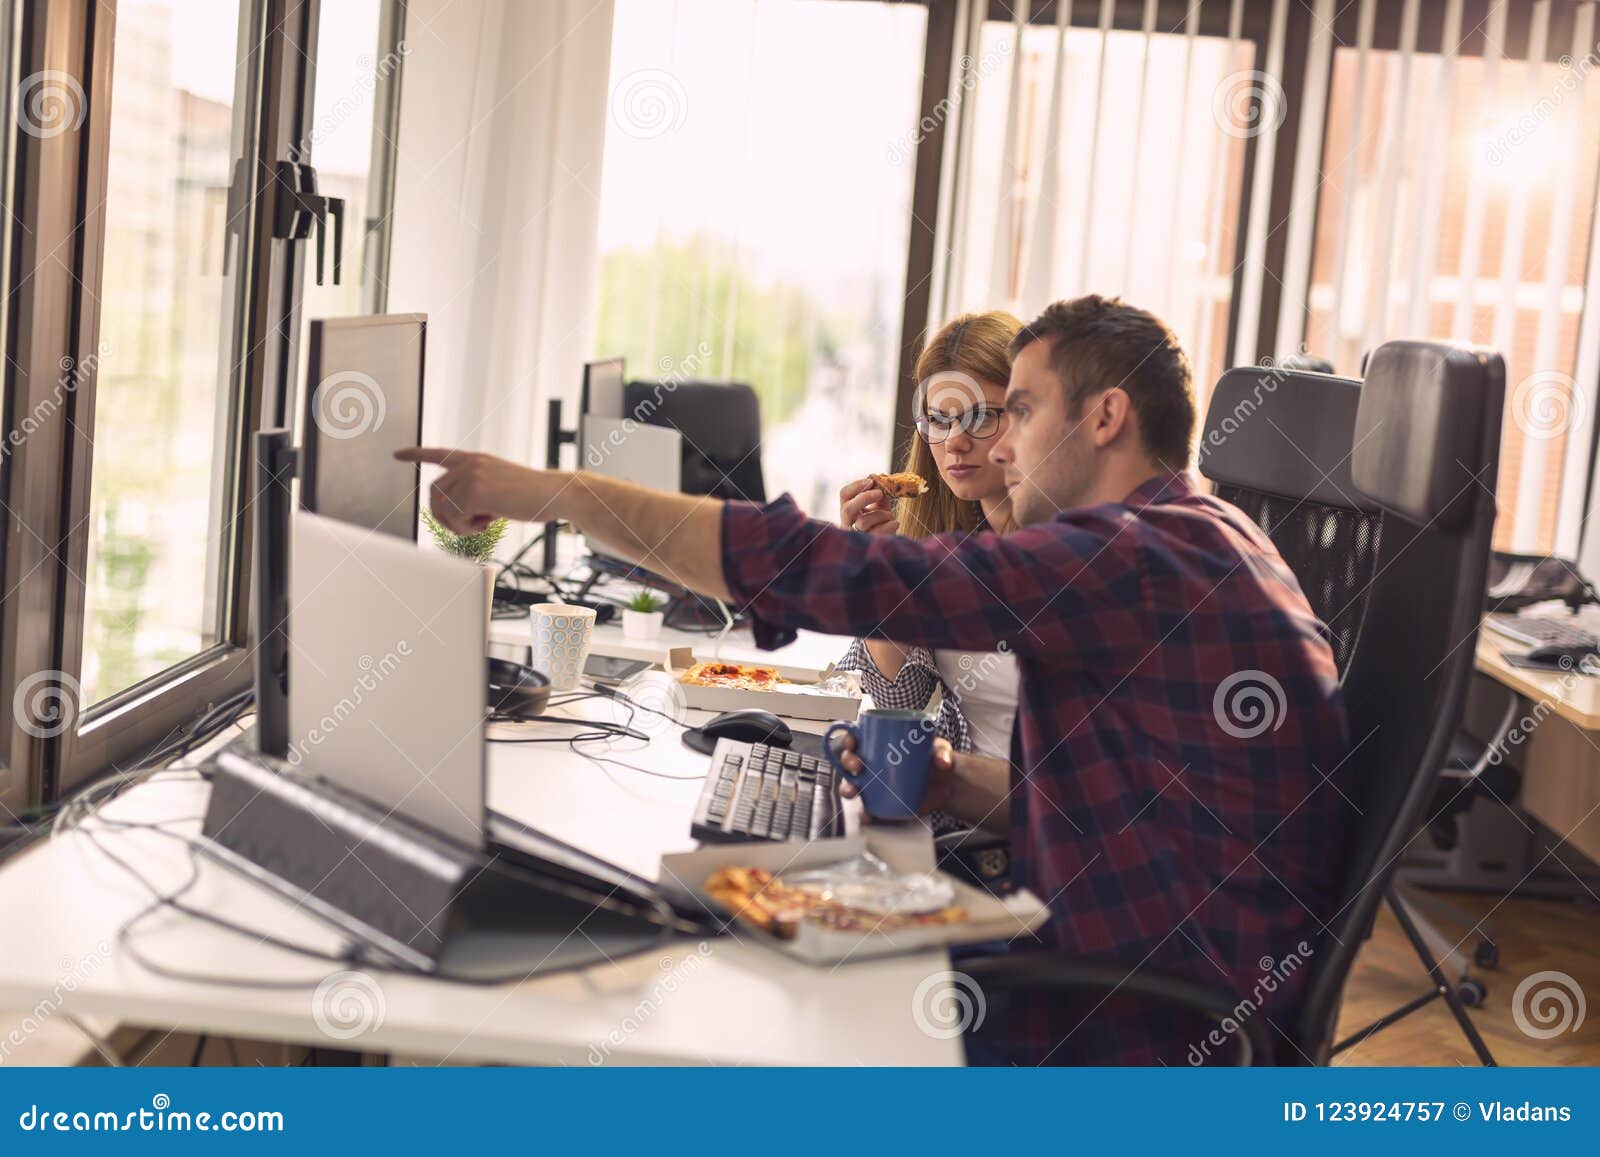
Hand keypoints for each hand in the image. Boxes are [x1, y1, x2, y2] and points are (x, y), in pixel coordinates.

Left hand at [394, 447, 558, 533]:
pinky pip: (455, 517)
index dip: (416, 454)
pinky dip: (468, 528)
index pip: (439, 453)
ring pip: (442, 507)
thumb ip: (476, 489)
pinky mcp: (475, 491)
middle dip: (444, 515)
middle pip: (434, 493)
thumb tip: (453, 511)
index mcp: (476, 459)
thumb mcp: (501, 486)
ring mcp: (471, 476)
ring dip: (457, 524)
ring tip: (482, 524)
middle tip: (469, 526)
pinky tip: (489, 523)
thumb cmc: (534, 495)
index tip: (397, 454)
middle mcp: (469, 464)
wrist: (555, 493)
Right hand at [835, 733, 954, 815]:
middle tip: (858, 766)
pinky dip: (863, 812)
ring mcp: (875, 783)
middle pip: (850, 760)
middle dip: (847, 762)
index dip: (849, 739)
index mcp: (879, 744)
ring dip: (848, 787)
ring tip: (854, 790)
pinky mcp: (881, 801)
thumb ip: (942, 751)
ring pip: (853, 784)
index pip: (857, 738)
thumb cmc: (934, 760)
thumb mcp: (939, 748)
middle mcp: (872, 763)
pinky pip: (866, 808)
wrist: (944, 785)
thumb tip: (943, 761)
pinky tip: (866, 814)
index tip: (853, 742)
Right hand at [838, 477, 898, 534]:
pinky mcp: (866, 544)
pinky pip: (876, 533)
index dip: (856, 486)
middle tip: (880, 493)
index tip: (871, 481)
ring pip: (862, 522)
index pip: (844, 494)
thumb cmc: (882, 521)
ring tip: (890, 515)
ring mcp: (855, 536)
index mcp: (848, 510)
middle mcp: (847, 523)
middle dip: (864, 498)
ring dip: (880, 514)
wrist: (889, 540)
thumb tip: (880, 481)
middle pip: (847, 509)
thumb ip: (878, 494)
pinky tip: (895, 523)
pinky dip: (889, 525)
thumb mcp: (880, 505)